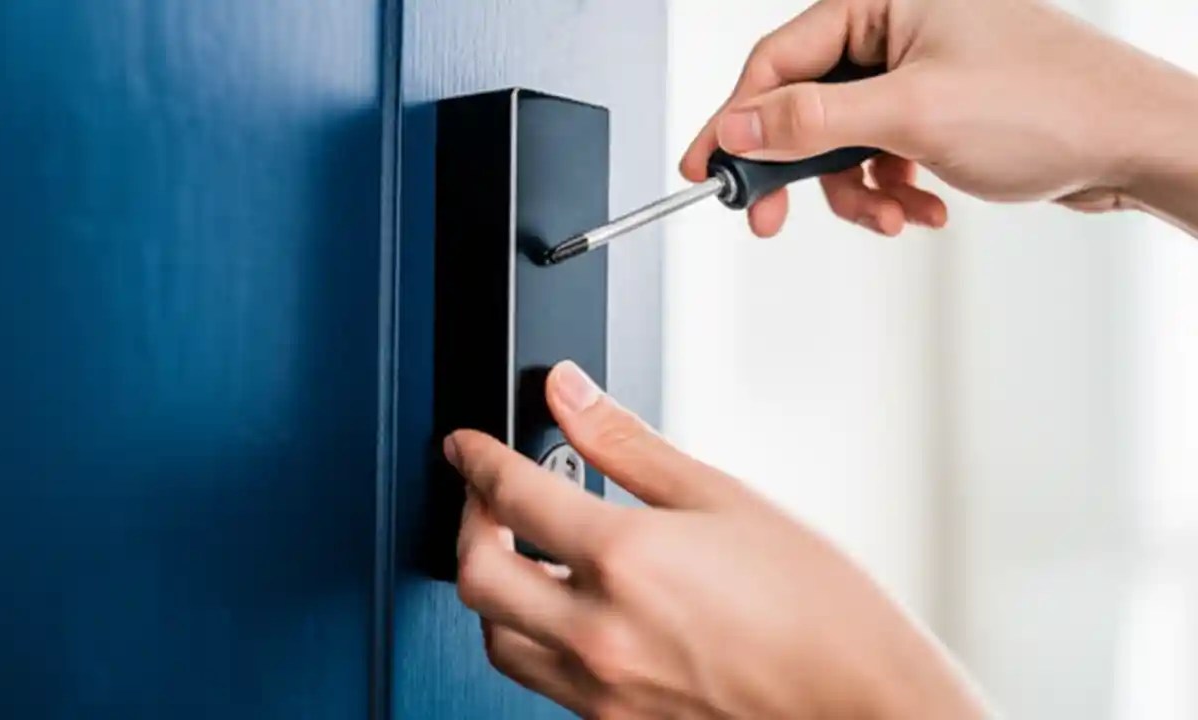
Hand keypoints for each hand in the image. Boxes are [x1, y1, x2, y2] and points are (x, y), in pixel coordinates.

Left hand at [444, 361, 987, 718]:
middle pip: (474, 573)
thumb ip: (625, 443)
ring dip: (490, 588)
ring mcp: (601, 688)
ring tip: (520, 552)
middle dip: (466, 522)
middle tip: (485, 495)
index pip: (508, 493)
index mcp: (625, 558)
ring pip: (495, 639)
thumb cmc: (816, 605)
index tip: (466, 447)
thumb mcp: (720, 496)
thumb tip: (567, 390)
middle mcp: (598, 631)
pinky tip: (566, 610)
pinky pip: (540, 680)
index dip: (474, 459)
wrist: (861, 703)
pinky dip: (531, 637)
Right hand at [681, 0, 1197, 236]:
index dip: (735, 119)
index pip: (778, 60)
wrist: (1133, 142)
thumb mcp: (911, 114)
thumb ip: (811, 121)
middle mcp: (897, 29)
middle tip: (770, 215)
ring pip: (843, 141)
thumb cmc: (1050, 106)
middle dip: (799, 170)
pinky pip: (881, 155)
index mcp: (884, 2)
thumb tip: (738, 126)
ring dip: (859, 192)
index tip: (707, 169)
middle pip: (805, 104)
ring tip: (895, 216)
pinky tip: (925, 207)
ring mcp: (917, 71)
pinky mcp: (936, 109)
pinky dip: (894, 191)